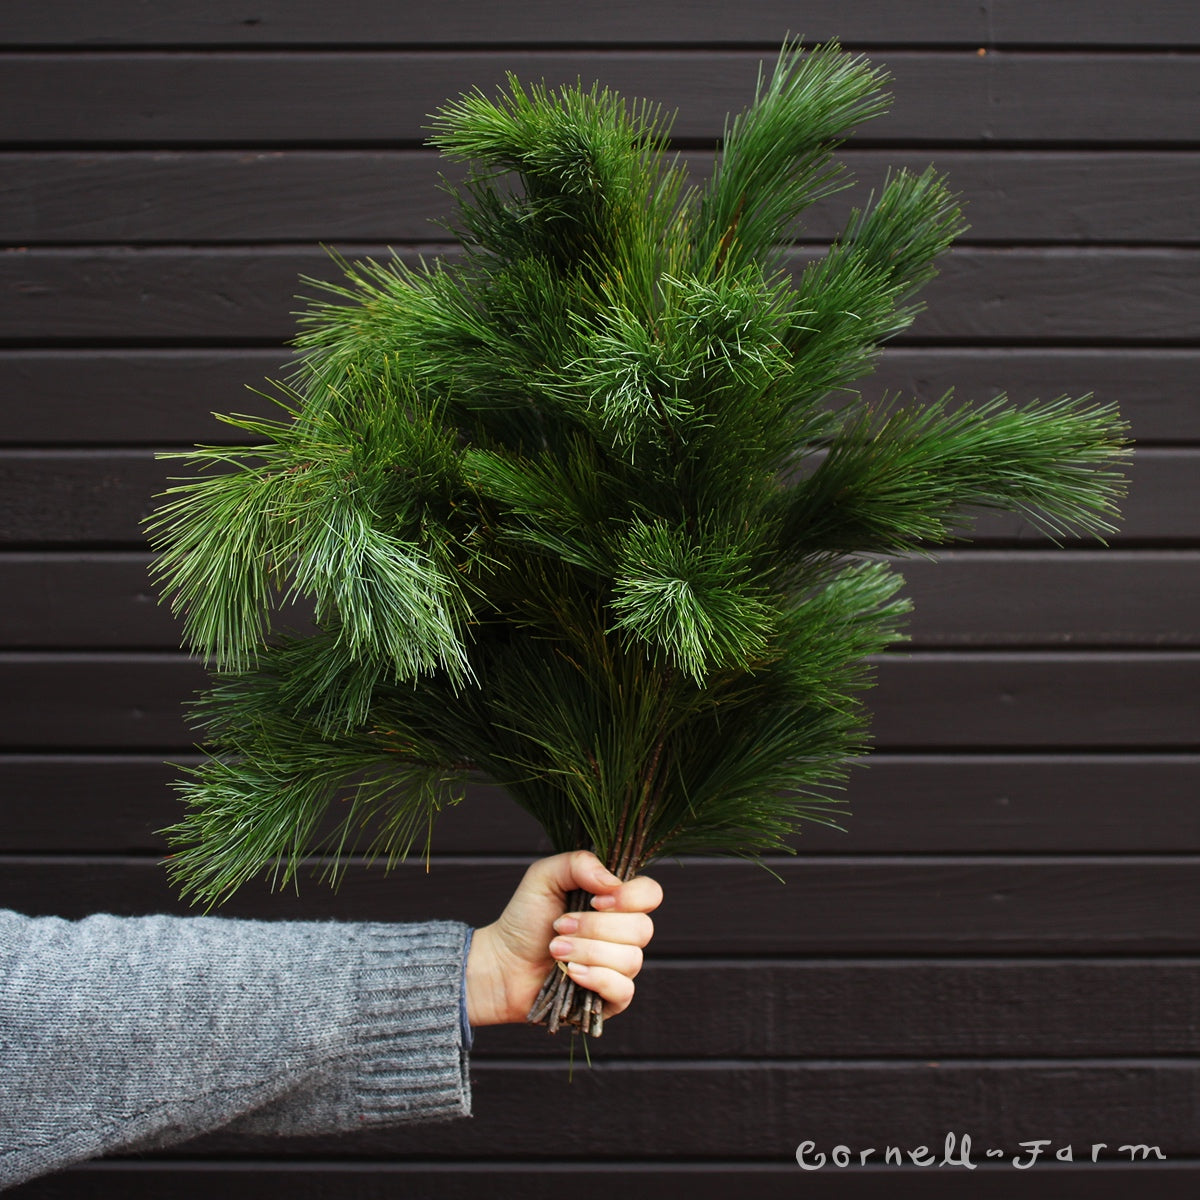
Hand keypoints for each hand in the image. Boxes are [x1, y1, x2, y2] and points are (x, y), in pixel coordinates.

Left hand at [465, 850, 661, 1026]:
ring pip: (631, 960)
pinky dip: (596, 979)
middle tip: (559, 926)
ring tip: (556, 950)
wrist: (502, 963)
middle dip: (595, 927)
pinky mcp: (611, 999)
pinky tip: (571, 973)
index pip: (651, 894)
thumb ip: (578, 864)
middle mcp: (624, 934)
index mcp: (615, 903)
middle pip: (642, 928)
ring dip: (588, 952)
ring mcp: (620, 968)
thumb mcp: (544, 877)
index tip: (596, 900)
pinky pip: (624, 991)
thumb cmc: (525, 918)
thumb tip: (612, 883)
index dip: (631, 897)